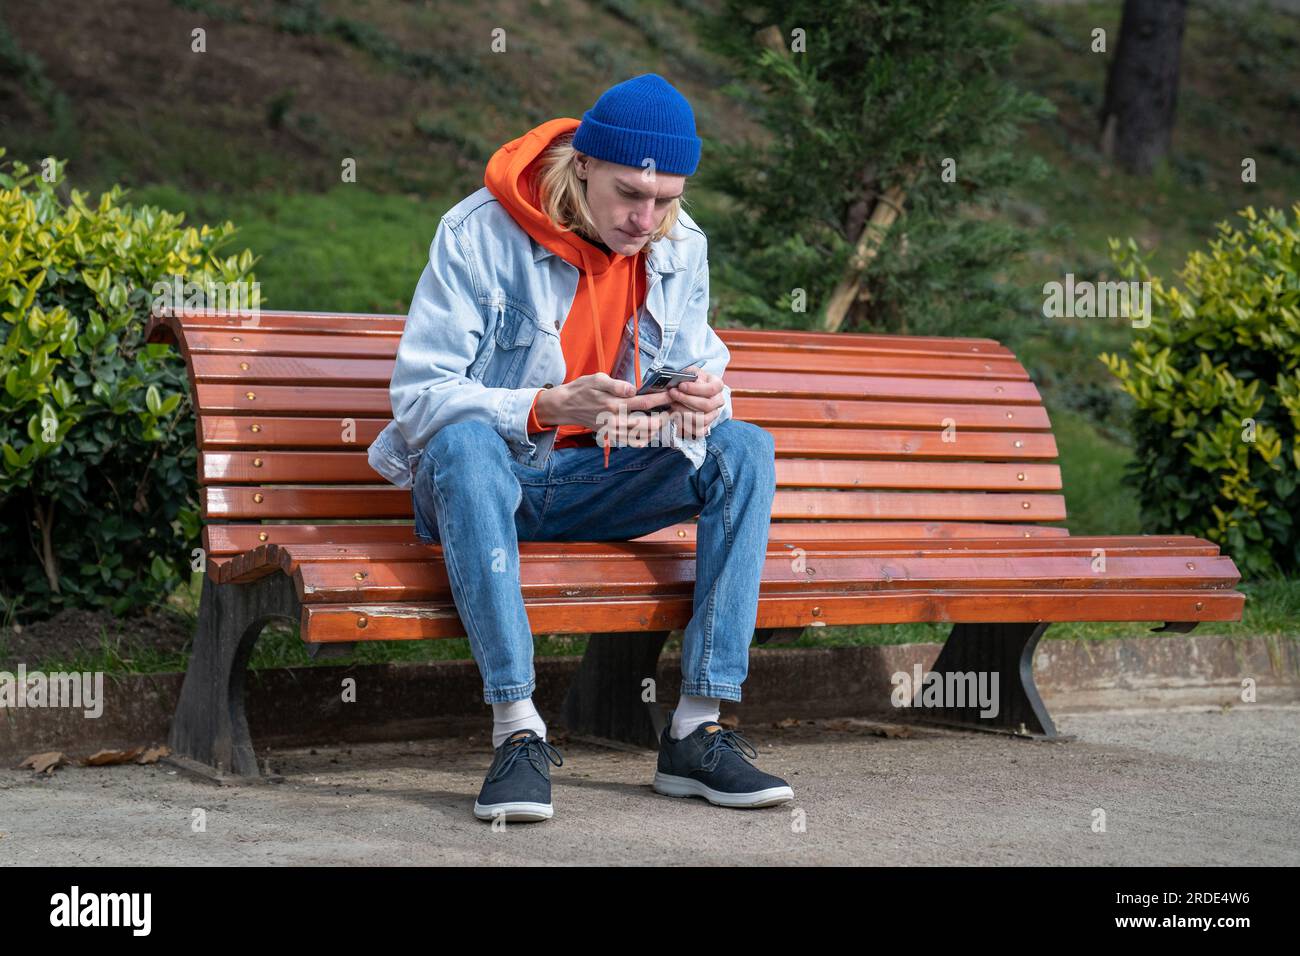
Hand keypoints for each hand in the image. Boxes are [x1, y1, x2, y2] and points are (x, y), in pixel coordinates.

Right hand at [535, 372, 667, 434]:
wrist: (566, 406)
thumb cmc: (583, 389)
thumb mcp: (596, 379)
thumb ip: (615, 385)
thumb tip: (632, 389)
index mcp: (614, 404)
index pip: (645, 403)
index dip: (662, 399)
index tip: (673, 394)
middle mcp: (616, 421)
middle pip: (649, 423)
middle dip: (665, 416)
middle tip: (675, 409)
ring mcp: (614, 431)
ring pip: (643, 435)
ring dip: (658, 428)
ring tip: (666, 417)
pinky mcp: (612, 437)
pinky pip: (633, 442)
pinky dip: (646, 438)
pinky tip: (652, 429)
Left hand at [662, 366, 724, 439]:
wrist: (691, 390)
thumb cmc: (691, 381)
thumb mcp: (691, 372)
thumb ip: (689, 376)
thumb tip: (681, 381)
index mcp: (718, 386)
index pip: (711, 389)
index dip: (695, 389)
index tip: (681, 386)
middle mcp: (718, 401)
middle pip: (706, 405)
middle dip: (686, 400)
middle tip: (672, 393)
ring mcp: (713, 415)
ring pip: (702, 419)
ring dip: (684, 412)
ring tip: (673, 404)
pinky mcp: (706, 426)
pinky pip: (698, 430)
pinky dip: (686, 425)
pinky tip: (676, 417)